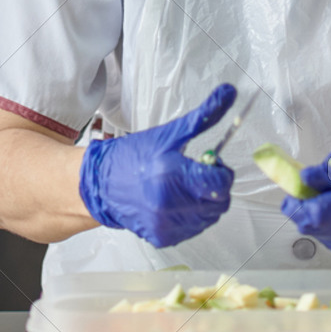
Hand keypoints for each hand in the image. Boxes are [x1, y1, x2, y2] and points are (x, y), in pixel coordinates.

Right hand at [79, 84, 236, 247]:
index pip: (220, 182)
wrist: (102, 184)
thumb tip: (228, 93)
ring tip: (184, 187)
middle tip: (197, 173)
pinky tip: (176, 202)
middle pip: (219, 201)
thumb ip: (204, 116)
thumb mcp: (170, 133)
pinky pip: (194, 228)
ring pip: (209, 216)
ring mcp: (166, 224)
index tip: (211, 163)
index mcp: (171, 174)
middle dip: (214, 186)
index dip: (221, 171)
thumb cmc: (133, 157)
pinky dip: (191, 215)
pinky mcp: (163, 238)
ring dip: (204, 201)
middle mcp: (169, 204)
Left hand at [280, 136, 330, 255]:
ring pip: (316, 234)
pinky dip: (324, 225)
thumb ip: (325, 171)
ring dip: (311, 217)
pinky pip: (327, 239)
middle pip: (313, 226)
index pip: (317, 213)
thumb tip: (301, 180)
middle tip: (308, 190)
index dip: (297, 203)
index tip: (294, 189)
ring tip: (327, 198)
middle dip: (301, 208)